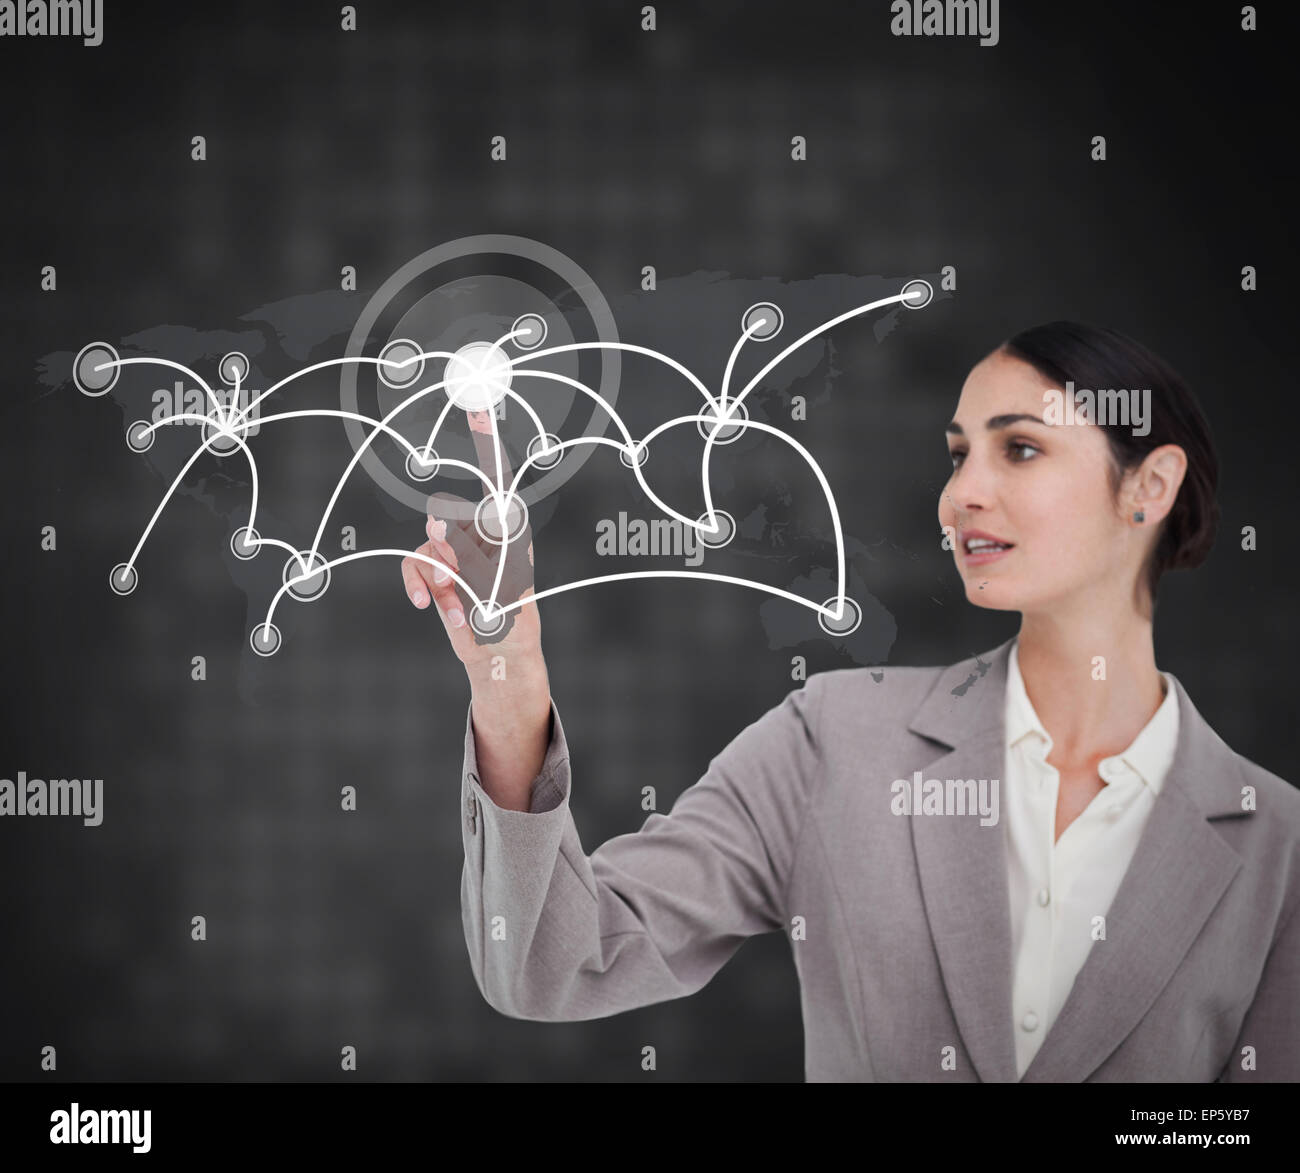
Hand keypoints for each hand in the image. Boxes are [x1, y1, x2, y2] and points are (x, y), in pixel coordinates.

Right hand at [400, 407, 540, 666]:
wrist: (500, 658)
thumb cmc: (511, 622)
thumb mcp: (496, 587)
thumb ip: (466, 552)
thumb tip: (434, 521)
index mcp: (510, 528)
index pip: (495, 479)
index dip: (485, 443)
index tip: (478, 409)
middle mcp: (482, 533)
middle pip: (448, 518)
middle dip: (450, 552)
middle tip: (459, 578)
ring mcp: (459, 549)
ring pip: (429, 545)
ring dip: (440, 580)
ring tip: (460, 606)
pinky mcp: (439, 567)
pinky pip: (415, 563)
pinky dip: (419, 586)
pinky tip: (430, 607)